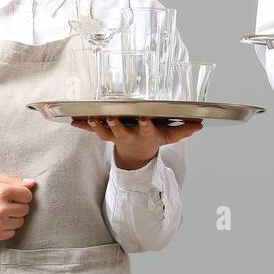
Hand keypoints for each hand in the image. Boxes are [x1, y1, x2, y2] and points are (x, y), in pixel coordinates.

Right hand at [0, 172, 35, 241]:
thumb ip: (13, 179)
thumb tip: (32, 183)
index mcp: (2, 191)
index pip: (28, 195)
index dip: (22, 194)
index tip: (14, 194)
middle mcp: (1, 208)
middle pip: (25, 209)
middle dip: (18, 205)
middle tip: (5, 203)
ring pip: (20, 222)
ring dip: (14, 217)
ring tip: (0, 211)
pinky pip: (12, 232)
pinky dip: (7, 227)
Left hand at [69, 116, 203, 169]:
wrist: (136, 156)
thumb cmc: (153, 140)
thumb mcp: (169, 137)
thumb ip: (183, 130)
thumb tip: (201, 124)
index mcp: (145, 134)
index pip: (146, 128)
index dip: (144, 123)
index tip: (143, 117)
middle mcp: (129, 134)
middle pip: (121, 130)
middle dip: (115, 124)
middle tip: (110, 117)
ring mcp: (115, 135)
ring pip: (105, 131)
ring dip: (97, 125)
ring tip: (90, 118)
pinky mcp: (105, 134)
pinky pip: (93, 130)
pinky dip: (83, 125)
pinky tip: (73, 120)